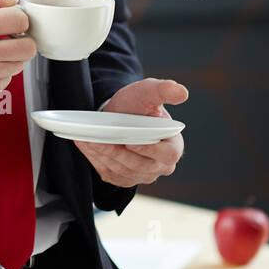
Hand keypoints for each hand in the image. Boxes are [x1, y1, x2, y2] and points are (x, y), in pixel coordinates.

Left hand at [72, 78, 188, 186]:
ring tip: (87, 140)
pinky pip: (111, 174)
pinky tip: (87, 146)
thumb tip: (181, 91)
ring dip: (103, 155)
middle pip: (140, 166)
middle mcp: (160, 165)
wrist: (119, 114)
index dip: (149, 149)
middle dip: (117, 152)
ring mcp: (143, 175)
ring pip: (122, 171)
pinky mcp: (125, 178)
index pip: (167, 154)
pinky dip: (97, 160)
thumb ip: (163, 90)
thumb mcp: (148, 92)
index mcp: (173, 146)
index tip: (130, 140)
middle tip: (97, 139)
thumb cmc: (136, 104)